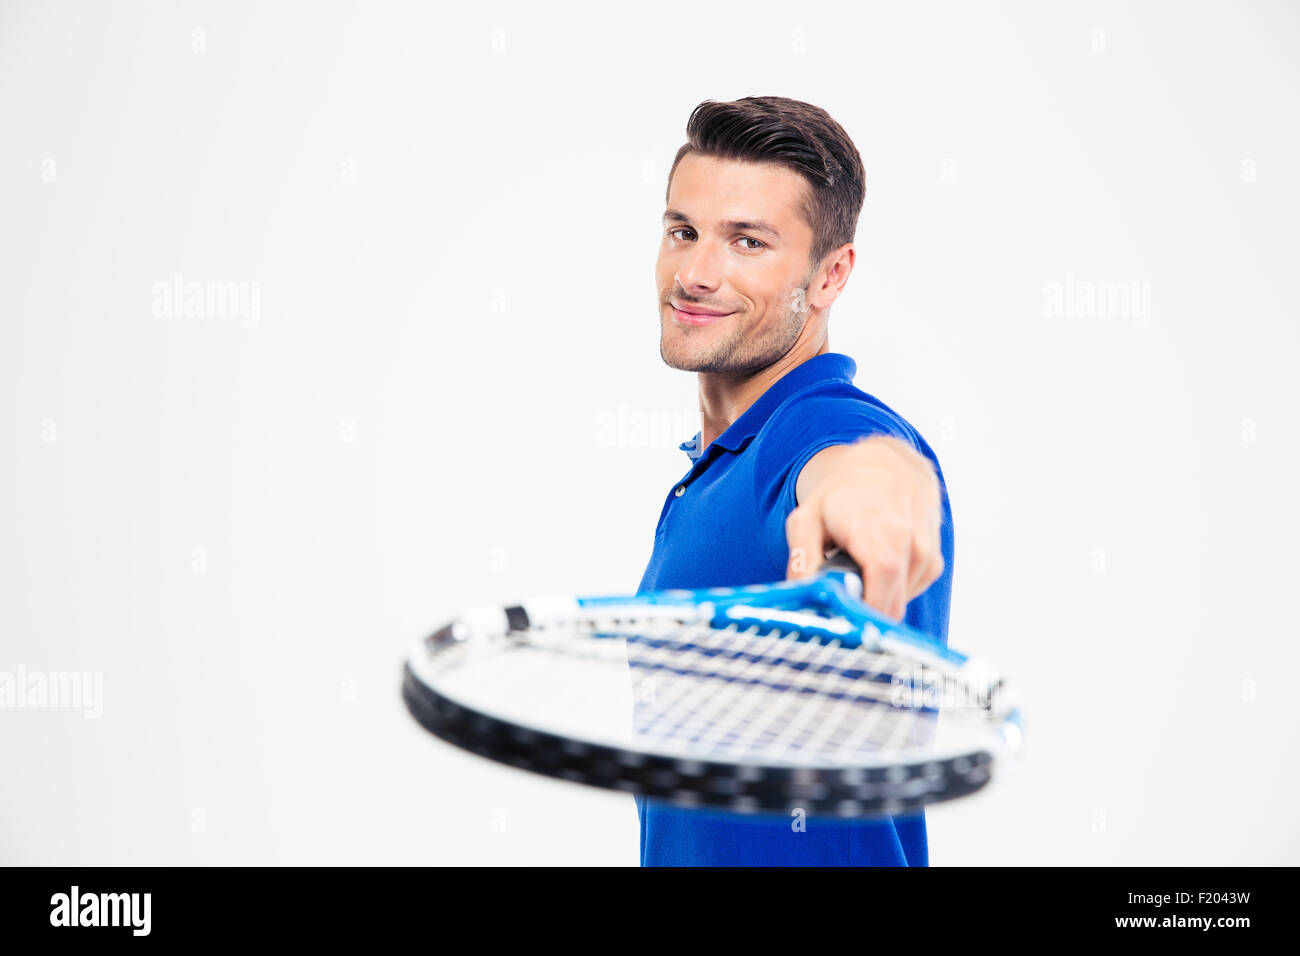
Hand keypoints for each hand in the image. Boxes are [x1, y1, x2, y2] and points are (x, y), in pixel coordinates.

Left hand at [784, 435, 943, 619]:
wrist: (887, 466)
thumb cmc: (843, 494)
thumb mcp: (807, 519)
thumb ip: (802, 560)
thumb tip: (802, 597)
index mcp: (879, 534)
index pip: (881, 597)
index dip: (862, 617)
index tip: (840, 620)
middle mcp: (912, 545)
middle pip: (891, 609)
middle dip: (863, 612)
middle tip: (840, 593)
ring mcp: (927, 555)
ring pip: (898, 605)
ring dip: (875, 597)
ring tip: (858, 568)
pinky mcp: (934, 563)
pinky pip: (908, 594)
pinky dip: (889, 589)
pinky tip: (876, 565)